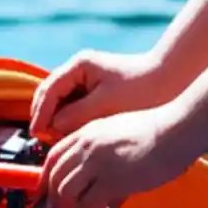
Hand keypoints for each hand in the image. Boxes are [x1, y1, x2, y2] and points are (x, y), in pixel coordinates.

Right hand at [30, 50, 178, 141]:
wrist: (170, 81)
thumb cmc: (141, 90)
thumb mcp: (105, 104)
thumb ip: (75, 115)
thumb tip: (52, 127)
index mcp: (79, 65)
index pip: (49, 90)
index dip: (40, 113)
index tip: (36, 134)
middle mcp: (77, 70)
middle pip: (49, 96)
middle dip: (46, 118)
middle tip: (45, 141)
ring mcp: (84, 81)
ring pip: (59, 104)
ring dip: (57, 122)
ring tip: (60, 142)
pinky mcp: (92, 93)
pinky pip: (72, 109)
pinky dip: (69, 122)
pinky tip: (74, 138)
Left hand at [40, 108, 192, 207]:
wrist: (176, 131)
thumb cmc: (156, 133)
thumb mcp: (117, 133)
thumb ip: (100, 153)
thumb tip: (94, 182)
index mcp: (87, 132)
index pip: (53, 157)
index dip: (47, 179)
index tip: (50, 192)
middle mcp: (87, 146)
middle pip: (55, 178)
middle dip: (58, 200)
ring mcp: (97, 163)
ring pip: (66, 193)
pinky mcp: (111, 180)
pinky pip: (88, 205)